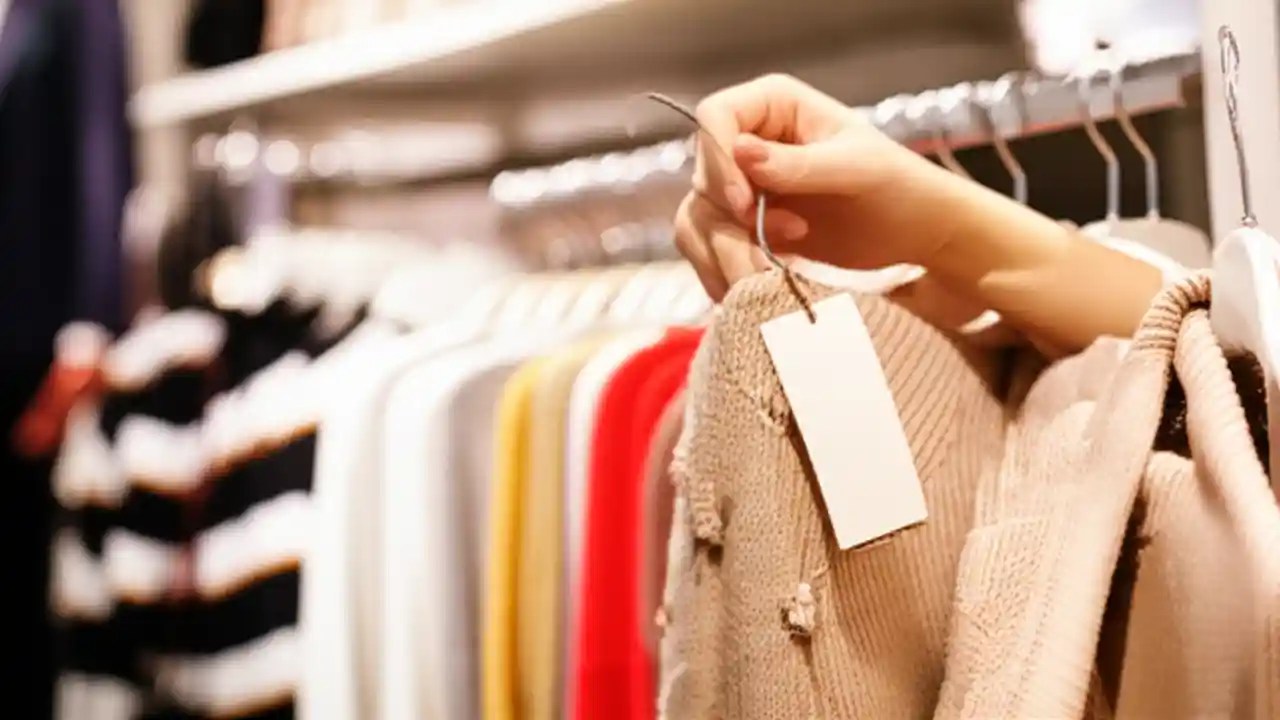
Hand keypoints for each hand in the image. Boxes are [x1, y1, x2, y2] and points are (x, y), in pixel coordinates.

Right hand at [674, 73, 961, 299]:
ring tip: (772, 274)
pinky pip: (707, 250)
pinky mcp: (741, 229)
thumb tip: (740, 151)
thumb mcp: (855, 169)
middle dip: (731, 223)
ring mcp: (740, 187)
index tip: (744, 205)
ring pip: (697, 220)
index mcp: (773, 106)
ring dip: (725, 255)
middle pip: (702, 177)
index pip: (715, 117)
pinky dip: (724, 273)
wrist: (911, 234)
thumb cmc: (896, 186)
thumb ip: (798, 164)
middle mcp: (747, 141)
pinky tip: (759, 286)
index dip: (719, 161)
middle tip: (781, 247)